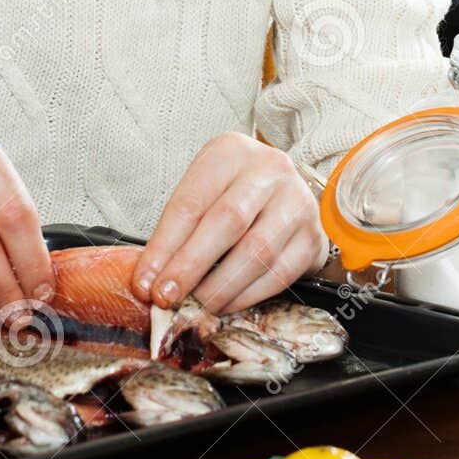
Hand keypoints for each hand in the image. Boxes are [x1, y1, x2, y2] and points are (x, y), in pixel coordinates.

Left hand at [130, 132, 328, 314]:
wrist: (289, 193)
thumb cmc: (236, 192)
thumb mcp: (206, 190)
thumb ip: (180, 227)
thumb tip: (152, 276)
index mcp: (231, 152)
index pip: (191, 202)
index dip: (164, 245)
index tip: (145, 279)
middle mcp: (270, 171)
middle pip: (226, 223)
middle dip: (190, 266)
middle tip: (166, 296)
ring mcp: (297, 202)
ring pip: (256, 251)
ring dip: (219, 286)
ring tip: (195, 305)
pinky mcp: (313, 237)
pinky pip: (279, 273)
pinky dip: (247, 295)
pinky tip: (226, 304)